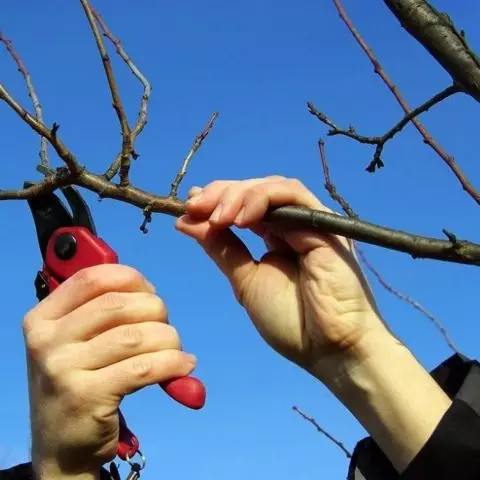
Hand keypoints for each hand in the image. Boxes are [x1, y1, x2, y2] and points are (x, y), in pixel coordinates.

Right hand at [23, 264, 196, 477]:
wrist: (61, 445)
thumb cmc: (78, 382)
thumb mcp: (75, 342)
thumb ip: (101, 312)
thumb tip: (149, 293)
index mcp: (43, 317)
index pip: (92, 278)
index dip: (130, 279)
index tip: (150, 292)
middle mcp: (46, 340)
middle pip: (118, 305)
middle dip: (155, 310)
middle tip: (164, 327)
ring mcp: (62, 369)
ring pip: (135, 336)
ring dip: (168, 339)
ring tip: (175, 349)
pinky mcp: (86, 396)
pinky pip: (143, 368)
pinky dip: (172, 362)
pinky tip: (184, 365)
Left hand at [175, 176, 386, 379]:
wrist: (328, 348)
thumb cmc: (290, 320)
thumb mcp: (245, 280)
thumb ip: (221, 248)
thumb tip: (185, 222)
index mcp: (275, 237)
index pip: (243, 205)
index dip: (215, 201)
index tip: (187, 209)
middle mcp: (292, 224)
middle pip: (254, 190)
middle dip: (221, 194)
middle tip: (195, 207)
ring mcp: (309, 222)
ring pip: (271, 187)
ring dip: (238, 195)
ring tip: (217, 216)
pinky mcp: (324, 223)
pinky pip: (292, 195)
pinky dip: (263, 198)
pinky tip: (241, 218)